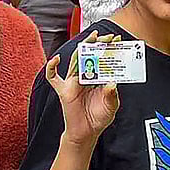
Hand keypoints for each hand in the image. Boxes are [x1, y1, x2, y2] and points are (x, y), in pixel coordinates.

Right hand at [45, 31, 120, 147]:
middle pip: (90, 56)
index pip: (103, 60)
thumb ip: (111, 95)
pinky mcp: (63, 90)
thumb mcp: (111, 107)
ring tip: (91, 39)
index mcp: (97, 79)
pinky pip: (53, 77)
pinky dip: (52, 68)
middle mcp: (85, 77)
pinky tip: (56, 59)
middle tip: (108, 37)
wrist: (87, 132)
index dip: (109, 50)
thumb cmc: (98, 118)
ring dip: (82, 49)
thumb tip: (111, 83)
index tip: (117, 40)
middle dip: (98, 45)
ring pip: (76, 61)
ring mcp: (73, 82)